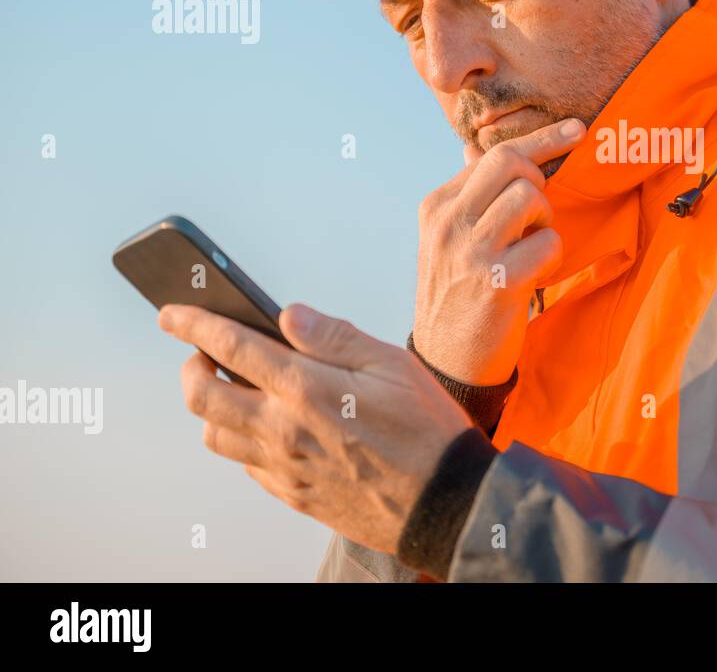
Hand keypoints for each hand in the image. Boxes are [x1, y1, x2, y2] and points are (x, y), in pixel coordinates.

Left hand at [163, 302, 473, 555]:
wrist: (443, 502)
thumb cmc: (426, 429)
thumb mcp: (392, 364)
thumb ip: (333, 336)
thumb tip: (288, 314)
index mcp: (306, 389)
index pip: (230, 347)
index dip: (193, 324)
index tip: (173, 313)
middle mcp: (283, 430)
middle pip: (202, 395)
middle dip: (190, 365)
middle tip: (202, 351)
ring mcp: (284, 466)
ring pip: (214, 434)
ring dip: (211, 405)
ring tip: (234, 387)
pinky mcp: (292, 493)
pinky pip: (244, 464)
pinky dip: (240, 438)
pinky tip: (266, 425)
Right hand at [412, 117, 585, 384]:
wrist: (446, 361)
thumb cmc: (457, 294)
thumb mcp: (448, 241)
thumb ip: (466, 195)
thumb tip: (470, 150)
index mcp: (438, 207)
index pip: (491, 154)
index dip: (541, 140)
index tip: (577, 129)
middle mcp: (449, 222)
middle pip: (509, 161)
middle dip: (539, 177)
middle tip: (539, 213)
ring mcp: (470, 251)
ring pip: (530, 197)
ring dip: (546, 221)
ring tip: (532, 248)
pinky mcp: (497, 281)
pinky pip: (547, 243)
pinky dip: (553, 256)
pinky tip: (536, 276)